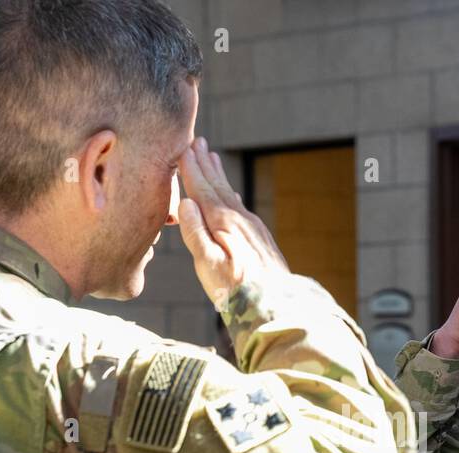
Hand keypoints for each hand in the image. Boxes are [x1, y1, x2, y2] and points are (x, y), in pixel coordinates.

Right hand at [177, 137, 288, 307]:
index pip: (202, 189)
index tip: (182, 149)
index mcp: (223, 223)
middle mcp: (240, 219)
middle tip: (198, 141)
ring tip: (212, 158)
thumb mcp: (208, 265)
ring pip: (230, 194)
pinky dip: (231, 194)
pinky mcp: (260, 237)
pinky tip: (231, 194)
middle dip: (206, 164)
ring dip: (219, 175)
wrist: (275, 305)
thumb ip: (196, 233)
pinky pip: (240, 206)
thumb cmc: (236, 291)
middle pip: (218, 185)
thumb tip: (185, 203)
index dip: (191, 169)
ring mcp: (252, 227)